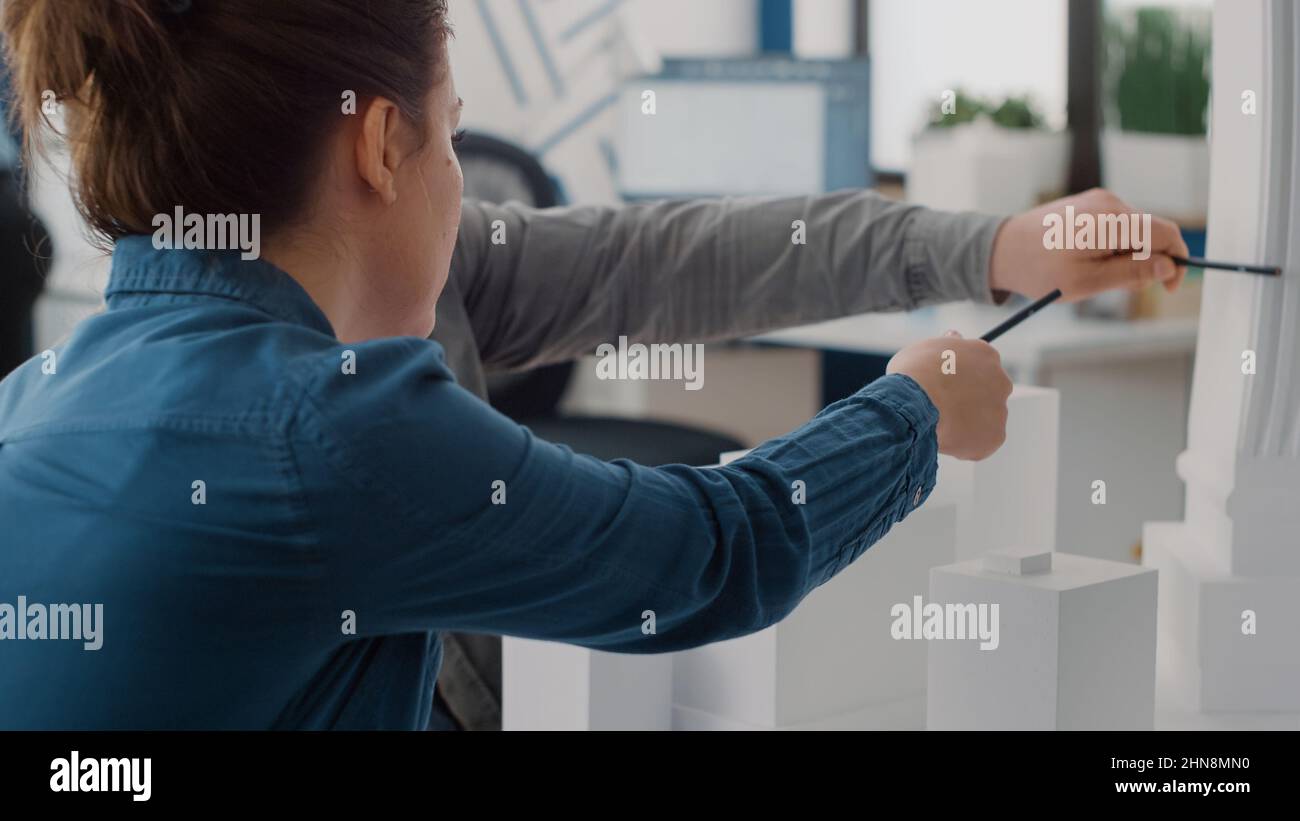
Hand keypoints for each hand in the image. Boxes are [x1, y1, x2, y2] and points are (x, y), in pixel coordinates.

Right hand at [887, 331, 1011, 460]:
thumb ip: (945, 345)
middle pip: (987, 393)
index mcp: (985, 354)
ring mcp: (1000, 409)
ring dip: (965, 424)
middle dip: (968, 401)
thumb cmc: (914, 374)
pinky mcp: (995, 436)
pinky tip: (944, 439)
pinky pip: (980, 443)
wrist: (914, 403)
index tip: (945, 385)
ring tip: (938, 425)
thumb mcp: (925, 348)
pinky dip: (965, 445)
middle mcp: (1000, 380)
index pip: (979, 366)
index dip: (960, 377)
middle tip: (942, 408)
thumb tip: (954, 336)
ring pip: (983, 420)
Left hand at [988, 188, 1190, 301]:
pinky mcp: (1090, 204)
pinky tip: (1086, 259)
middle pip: (1152, 234)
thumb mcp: (1087, 282)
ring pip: (1135, 233)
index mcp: (1111, 220)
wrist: (1002, 249)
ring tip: (1091, 273)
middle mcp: (1109, 202)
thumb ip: (1132, 274)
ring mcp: (1099, 200)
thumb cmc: (1039, 270)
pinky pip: (1117, 227)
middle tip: (1112, 285)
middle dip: (1144, 263)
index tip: (1169, 288)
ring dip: (1125, 257)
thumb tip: (1169, 267)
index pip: (1167, 233)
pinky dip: (1112, 247)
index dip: (1177, 261)